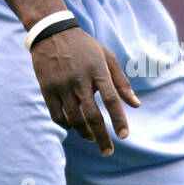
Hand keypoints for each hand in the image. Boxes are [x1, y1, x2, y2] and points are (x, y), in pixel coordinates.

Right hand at [31, 26, 139, 154]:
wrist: (51, 33)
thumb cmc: (85, 47)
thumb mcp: (107, 58)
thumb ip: (122, 82)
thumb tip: (136, 105)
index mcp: (97, 70)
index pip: (111, 99)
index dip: (119, 119)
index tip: (124, 136)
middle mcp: (79, 79)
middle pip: (92, 115)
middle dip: (101, 137)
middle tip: (108, 151)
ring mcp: (61, 85)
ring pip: (74, 118)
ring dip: (85, 133)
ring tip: (92, 138)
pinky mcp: (47, 89)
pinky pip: (57, 115)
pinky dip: (67, 125)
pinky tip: (74, 126)